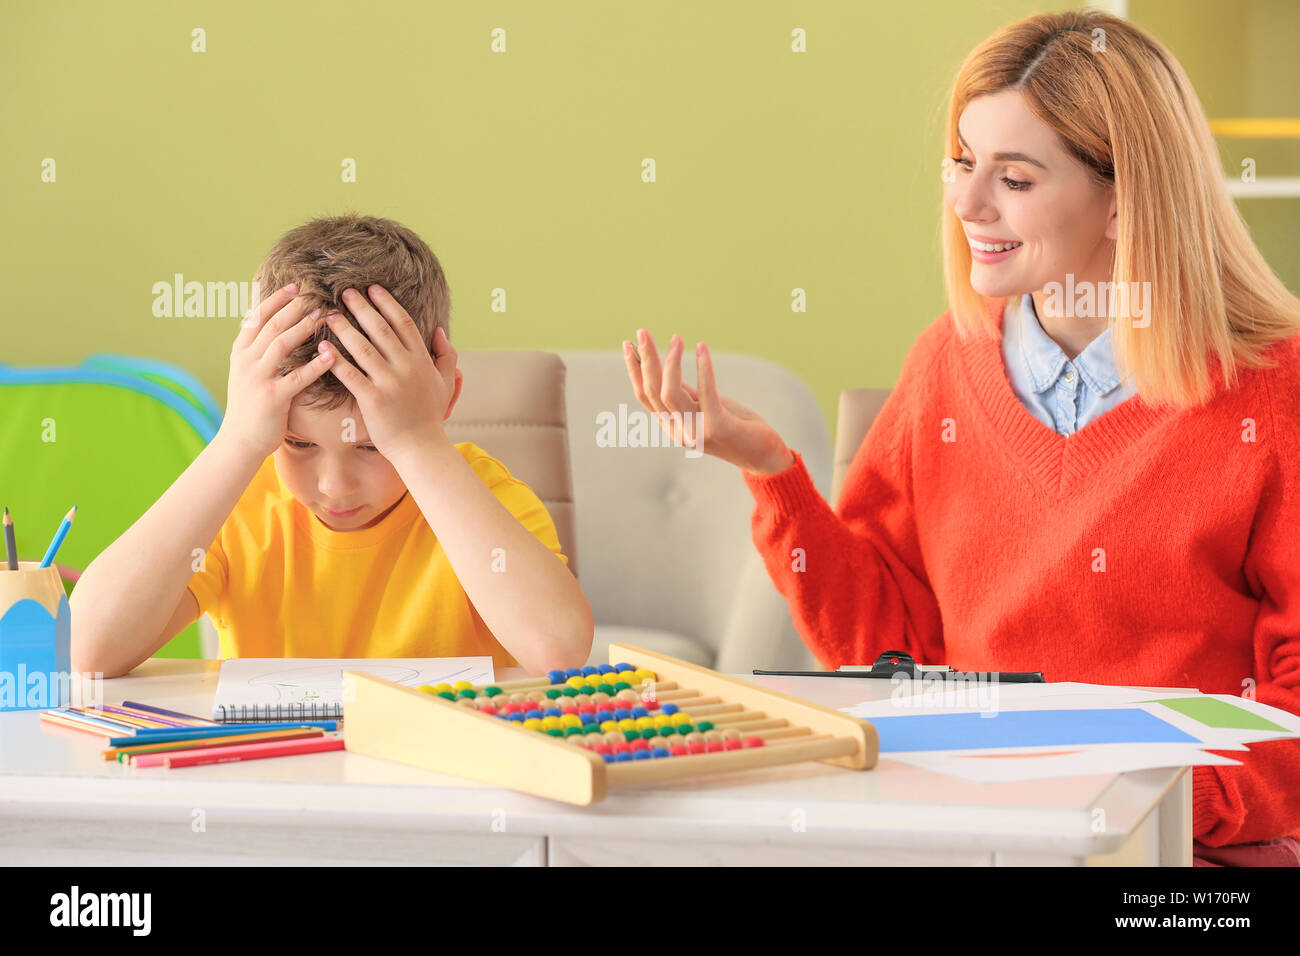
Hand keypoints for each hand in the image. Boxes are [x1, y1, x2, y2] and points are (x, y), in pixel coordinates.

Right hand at [218, 282, 333, 458]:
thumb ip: (256, 347)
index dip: (275, 299)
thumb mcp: (246, 370)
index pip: (256, 317)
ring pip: (281, 344)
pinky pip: (297, 377)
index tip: (295, 284)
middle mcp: (247, 361)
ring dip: (304, 327)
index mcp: (241, 351)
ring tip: (324, 314)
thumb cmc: (250, 404)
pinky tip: (331, 354)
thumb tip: (265, 320)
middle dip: (294, 306)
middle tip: (316, 293)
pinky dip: (315, 365)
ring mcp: (258, 378)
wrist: (240, 441)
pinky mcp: (272, 398)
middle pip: (272, 325)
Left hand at [318, 285, 457, 458]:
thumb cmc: (430, 416)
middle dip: (361, 307)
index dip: (387, 303)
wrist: (421, 448)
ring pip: (362, 348)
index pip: (403, 323)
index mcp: (421, 360)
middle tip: (345, 292)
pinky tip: (323, 347)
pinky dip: (335, 360)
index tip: (372, 289)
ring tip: (328, 314)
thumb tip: (439, 331)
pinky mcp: (372, 399)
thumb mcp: (445, 383)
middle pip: (380, 329)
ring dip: (344, 328)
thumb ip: (446, 355)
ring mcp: (389, 383)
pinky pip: (350, 375)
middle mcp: (406, 367)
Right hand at [623, 329, 794, 475]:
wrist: (764, 457)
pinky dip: (703, 368)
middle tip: (642, 331)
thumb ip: (688, 395)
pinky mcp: (718, 427)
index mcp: (672, 425)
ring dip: (671, 360)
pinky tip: (702, 348)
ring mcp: (696, 431)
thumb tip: (668, 369)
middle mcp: (679, 430)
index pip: (644, 395)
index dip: (634, 370)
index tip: (627, 344)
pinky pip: (706, 393)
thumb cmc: (737, 428)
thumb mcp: (707, 408)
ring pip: (670, 392)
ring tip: (676, 337)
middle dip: (646, 359)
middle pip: (653, 390)